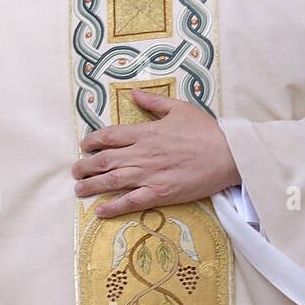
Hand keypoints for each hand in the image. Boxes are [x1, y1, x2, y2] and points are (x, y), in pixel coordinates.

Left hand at [71, 88, 240, 217]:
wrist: (229, 154)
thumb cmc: (206, 131)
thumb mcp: (179, 108)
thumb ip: (153, 103)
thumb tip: (133, 93)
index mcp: (145, 133)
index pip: (109, 136)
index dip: (92, 141)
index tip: (83, 146)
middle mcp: (141, 154)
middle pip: (103, 160)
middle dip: (84, 166)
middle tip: (75, 171)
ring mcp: (148, 175)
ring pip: (111, 181)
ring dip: (91, 186)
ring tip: (79, 190)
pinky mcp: (159, 193)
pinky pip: (130, 201)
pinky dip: (113, 207)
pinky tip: (100, 211)